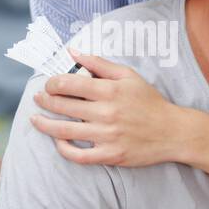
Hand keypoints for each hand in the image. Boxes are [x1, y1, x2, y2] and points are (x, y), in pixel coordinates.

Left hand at [30, 48, 180, 167]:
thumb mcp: (128, 75)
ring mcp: (107, 136)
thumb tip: (72, 52)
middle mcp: (106, 113)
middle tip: (37, 98)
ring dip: (45, 125)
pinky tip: (58, 142)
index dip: (52, 83)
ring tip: (35, 120)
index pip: (69, 84)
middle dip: (44, 101)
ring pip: (65, 131)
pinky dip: (64, 149)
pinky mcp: (110, 155)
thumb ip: (99, 63)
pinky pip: (79, 156)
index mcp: (110, 91)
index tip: (48, 84)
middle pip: (62, 106)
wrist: (172, 131)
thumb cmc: (149, 101)